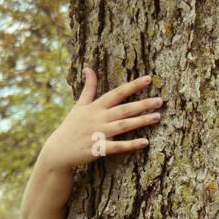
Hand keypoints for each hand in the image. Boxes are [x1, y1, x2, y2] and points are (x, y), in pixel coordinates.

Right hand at [40, 67, 162, 171]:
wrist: (58, 150)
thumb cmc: (71, 127)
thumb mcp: (79, 105)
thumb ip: (88, 88)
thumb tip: (89, 68)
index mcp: (95, 107)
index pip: (117, 93)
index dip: (133, 86)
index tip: (149, 79)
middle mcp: (98, 118)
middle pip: (124, 109)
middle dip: (142, 104)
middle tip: (160, 101)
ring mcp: (98, 133)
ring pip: (123, 126)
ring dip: (140, 121)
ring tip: (157, 117)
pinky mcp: (98, 149)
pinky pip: (117, 147)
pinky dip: (130, 145)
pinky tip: (145, 142)